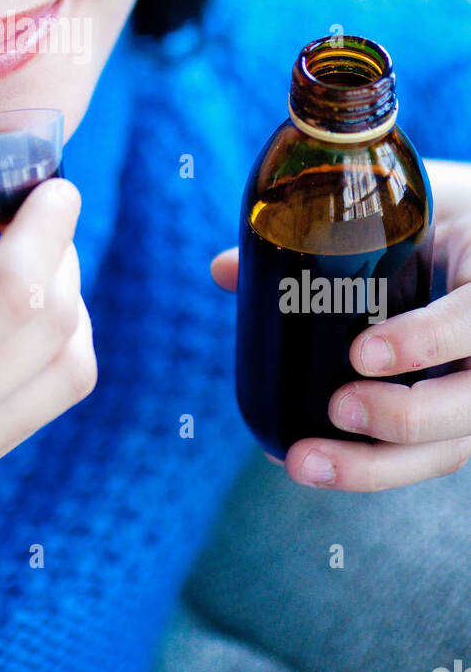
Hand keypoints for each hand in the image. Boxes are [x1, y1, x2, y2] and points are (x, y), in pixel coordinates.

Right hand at [0, 163, 93, 545]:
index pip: (13, 292)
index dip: (48, 228)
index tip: (51, 187)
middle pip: (53, 324)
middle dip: (63, 251)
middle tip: (41, 210)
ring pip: (69, 367)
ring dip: (72, 300)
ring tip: (37, 259)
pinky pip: (49, 401)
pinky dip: (59, 344)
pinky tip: (25, 312)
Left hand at [210, 158, 470, 490]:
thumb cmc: (440, 217)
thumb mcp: (403, 205)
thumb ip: (329, 223)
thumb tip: (225, 270)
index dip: (426, 342)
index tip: (362, 353)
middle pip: (468, 408)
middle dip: (402, 419)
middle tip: (336, 408)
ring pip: (448, 448)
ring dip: (375, 466)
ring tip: (303, 463)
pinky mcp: (456, 418)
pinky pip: (423, 455)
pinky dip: (368, 466)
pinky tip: (310, 466)